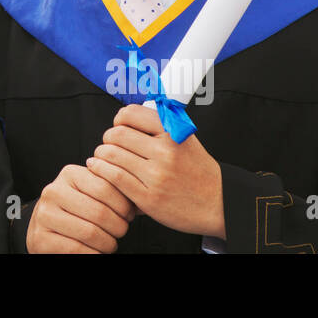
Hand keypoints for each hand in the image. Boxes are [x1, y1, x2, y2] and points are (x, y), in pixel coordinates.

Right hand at [26, 163, 138, 252]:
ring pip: (90, 232)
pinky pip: (76, 249)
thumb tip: (138, 200)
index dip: (124, 205)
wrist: (46, 228)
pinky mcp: (40, 238)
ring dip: (108, 243)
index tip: (128, 215)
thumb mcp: (90, 193)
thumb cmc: (75, 211)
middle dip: (118, 227)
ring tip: (110, 243)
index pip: (105, 187)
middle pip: (100, 212)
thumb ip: (110, 190)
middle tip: (121, 231)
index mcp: (69, 174)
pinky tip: (97, 251)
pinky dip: (94, 253)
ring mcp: (44, 215)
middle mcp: (53, 191)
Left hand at [86, 103, 225, 238]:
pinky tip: (98, 168)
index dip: (119, 118)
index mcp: (173, 133)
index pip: (132, 114)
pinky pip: (114, 177)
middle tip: (109, 144)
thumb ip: (161, 126)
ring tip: (103, 157)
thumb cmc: (198, 171)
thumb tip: (129, 116)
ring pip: (111, 155)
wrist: (219, 203)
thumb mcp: (186, 139)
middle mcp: (165, 151)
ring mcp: (156, 175)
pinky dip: (101, 170)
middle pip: (117, 135)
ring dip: (101, 154)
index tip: (118, 125)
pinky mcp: (148, 197)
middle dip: (108, 138)